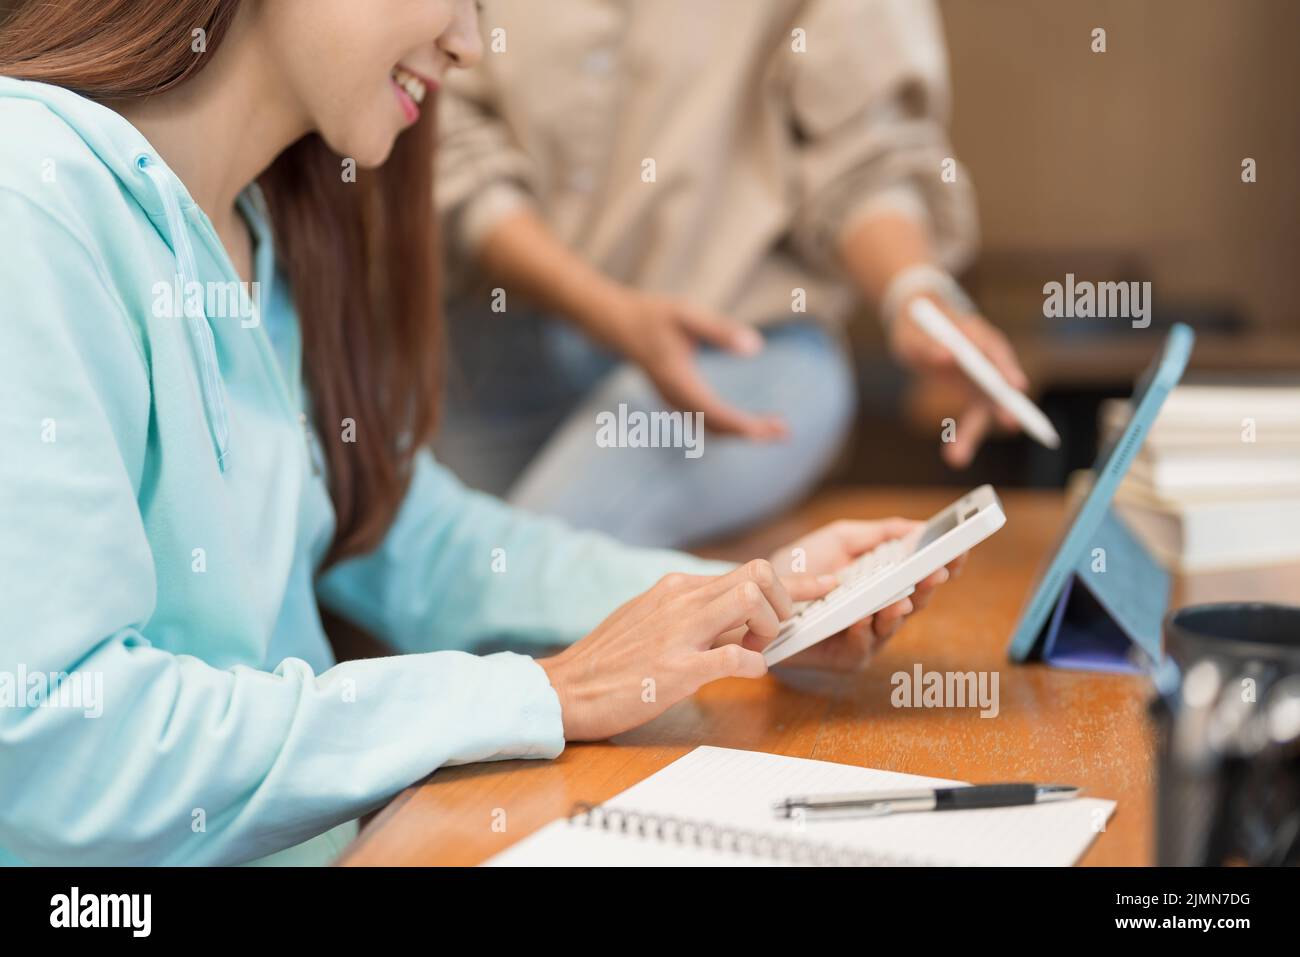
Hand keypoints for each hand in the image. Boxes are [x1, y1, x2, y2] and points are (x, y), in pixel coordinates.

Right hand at [540, 560, 815, 740]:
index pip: (747, 570)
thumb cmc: (610, 660)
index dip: (795, 581)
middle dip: (785, 603)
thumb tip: (739, 621)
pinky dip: (753, 667)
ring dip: (769, 630)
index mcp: (677, 587)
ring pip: (751, 601)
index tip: (825, 585)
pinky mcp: (675, 668)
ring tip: (755, 652)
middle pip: (759, 574)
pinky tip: (744, 674)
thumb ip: (696, 616)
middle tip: (775, 633)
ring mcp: (679, 632)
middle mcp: (681, 599)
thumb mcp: (652, 621)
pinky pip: (735, 659)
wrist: (566, 688)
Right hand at [603, 290, 786, 440]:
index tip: (774, 428)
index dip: (746, 425)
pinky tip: (750, 422)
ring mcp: (674, 403)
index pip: (717, 414)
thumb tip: (756, 347)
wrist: (618, 324)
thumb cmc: (654, 315)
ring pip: (711, 429)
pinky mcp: (676, 401)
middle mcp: (675, 399)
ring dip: (742, 432)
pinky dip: (729, 426)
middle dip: (751, 432)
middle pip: (717, 428)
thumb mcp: (687, 315)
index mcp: (678, 381)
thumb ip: (721, 331)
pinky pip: (705, 423)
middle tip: (785, 432)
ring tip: (776, 429)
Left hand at [761, 519, 966, 671]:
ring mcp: (866, 635)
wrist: (759, 593)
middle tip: (939, 570)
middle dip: (930, 585)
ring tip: (902, 595)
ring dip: (898, 610)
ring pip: (892, 626)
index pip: (923, 574)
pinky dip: (861, 632)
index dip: (944, 564)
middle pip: (917, 601)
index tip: (960, 549)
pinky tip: (860, 619)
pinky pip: (860, 647)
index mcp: (885, 582)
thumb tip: (918, 526)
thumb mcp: (841, 539)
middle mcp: (881, 610)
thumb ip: (879, 532)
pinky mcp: (845, 656)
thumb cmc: (802, 566)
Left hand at [889, 293, 1029, 467]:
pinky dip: (963, 436)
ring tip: (958, 459)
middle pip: (997, 385)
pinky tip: (955, 456)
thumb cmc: (917, 327)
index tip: (1016, 386)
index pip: (996, 350)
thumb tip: (946, 356)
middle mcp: (986, 359)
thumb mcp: (914, 334)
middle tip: (1012, 423)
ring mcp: (980, 379)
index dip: (1007, 368)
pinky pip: (972, 417)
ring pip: (985, 409)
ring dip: (974, 434)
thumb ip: (928, 345)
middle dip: (1003, 405)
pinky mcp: (972, 394)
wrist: (917, 325)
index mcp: (976, 335)